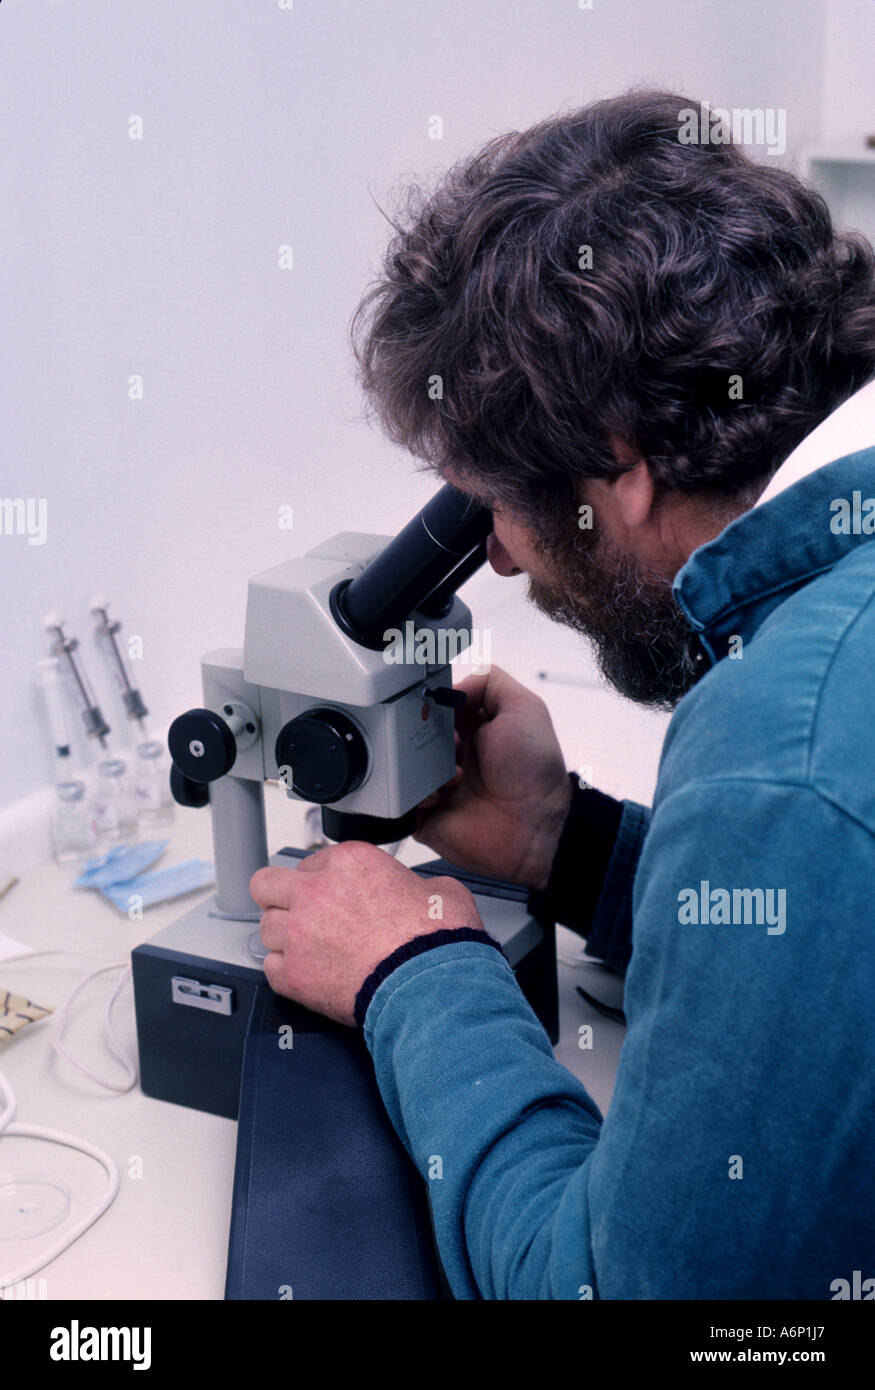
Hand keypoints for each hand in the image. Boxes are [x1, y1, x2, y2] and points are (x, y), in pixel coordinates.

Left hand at [250, 841, 482, 1025]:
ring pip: (266, 927)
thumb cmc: (436, 942)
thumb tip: (418, 892)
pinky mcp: (293, 974)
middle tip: (299, 912)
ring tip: (310, 950)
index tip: (332, 896)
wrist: (430, 987)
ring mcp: (299, 933)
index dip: (323, 881)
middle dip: (279, 897)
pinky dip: (287, 973)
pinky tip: (309, 976)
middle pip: (267, 884)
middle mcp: (315, 892)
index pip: (312, 862)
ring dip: (285, 937)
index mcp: (349, 863)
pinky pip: (271, 968)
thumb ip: (414, 884)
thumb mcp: (439, 890)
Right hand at [414, 666, 571, 890]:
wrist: (535, 828)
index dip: (428, 702)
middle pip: (410, 732)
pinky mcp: (425, 815)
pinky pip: (400, 800)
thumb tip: (451, 686)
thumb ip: (490, 681)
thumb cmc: (535, 772)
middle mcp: (450, 754)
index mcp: (469, 727)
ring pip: (401, 764)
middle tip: (441, 742)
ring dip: (417, 765)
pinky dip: (413, 794)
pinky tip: (439, 795)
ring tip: (448, 774)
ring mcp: (435, 784)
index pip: (432, 705)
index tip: (430, 705)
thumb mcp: (524, 708)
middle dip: (418, 733)